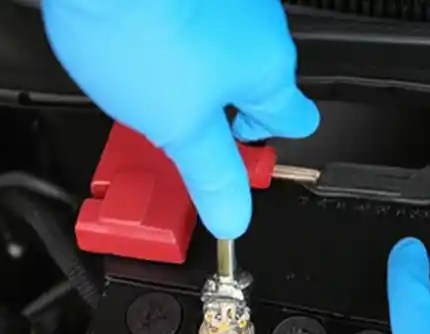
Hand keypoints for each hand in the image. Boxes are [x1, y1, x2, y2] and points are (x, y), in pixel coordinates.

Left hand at [43, 0, 319, 238]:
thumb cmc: (140, 26)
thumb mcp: (175, 127)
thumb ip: (211, 173)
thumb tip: (234, 216)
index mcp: (268, 69)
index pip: (294, 118)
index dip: (263, 141)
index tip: (240, 153)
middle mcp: (260, 22)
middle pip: (255, 76)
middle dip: (218, 102)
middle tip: (178, 122)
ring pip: (223, 38)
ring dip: (194, 59)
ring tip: (146, 74)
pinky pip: (191, 9)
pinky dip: (172, 24)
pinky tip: (136, 33)